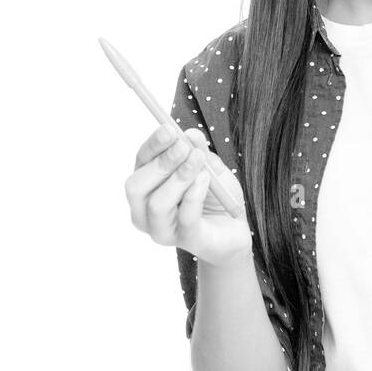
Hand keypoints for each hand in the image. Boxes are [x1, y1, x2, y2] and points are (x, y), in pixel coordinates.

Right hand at [124, 124, 252, 268]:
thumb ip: (200, 152)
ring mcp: (162, 230)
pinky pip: (185, 219)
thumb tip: (190, 134)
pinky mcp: (187, 241)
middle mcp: (145, 212)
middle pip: (136, 186)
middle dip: (160, 163)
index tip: (169, 129)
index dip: (153, 145)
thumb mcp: (210, 167)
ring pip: (157, 204)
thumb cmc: (216, 197)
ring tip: (199, 161)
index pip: (140, 163)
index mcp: (147, 187)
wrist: (235, 230)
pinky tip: (205, 180)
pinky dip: (194, 196)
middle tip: (183, 147)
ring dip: (179, 178)